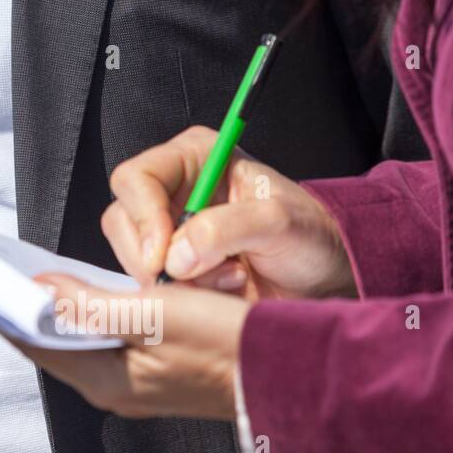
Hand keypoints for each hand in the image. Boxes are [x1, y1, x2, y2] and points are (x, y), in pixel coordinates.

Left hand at [18, 273, 248, 420]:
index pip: (33, 343)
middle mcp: (112, 388)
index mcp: (104, 381)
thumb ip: (91, 305)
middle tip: (5, 271)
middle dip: (30, 308)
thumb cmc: (228, 342)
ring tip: (39, 276)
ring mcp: (134, 383)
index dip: (6, 310)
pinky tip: (90, 291)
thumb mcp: (154, 314)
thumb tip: (41, 290)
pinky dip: (91, 315)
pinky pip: (105, 339)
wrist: (288, 370)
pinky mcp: (153, 372)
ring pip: (78, 339)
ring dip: (62, 309)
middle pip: (51, 342)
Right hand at [102, 125, 353, 299]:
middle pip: (122, 219)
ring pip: (134, 256)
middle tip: (188, 276)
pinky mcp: (173, 265)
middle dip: (152, 255)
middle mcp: (173, 190)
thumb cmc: (312, 235)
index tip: (161, 255)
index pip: (135, 178)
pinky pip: (152, 283)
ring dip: (177, 278)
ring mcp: (170, 230)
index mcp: (194, 158)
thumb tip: (175, 255)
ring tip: (229, 276)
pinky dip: (184, 294)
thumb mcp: (279, 222)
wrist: (330, 275)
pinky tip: (224, 286)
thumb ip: (226, 229)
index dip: (142, 217)